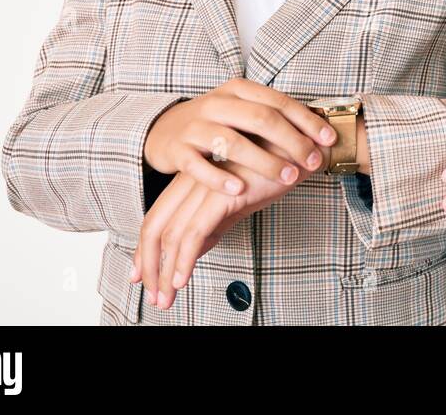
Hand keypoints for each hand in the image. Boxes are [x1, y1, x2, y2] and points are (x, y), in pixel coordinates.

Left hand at [130, 135, 309, 309]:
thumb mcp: (237, 201)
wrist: (304, 149)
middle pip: (154, 226)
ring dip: (164, 271)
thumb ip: (213, 223)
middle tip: (152, 295)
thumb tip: (194, 251)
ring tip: (165, 297)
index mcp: (193, 179)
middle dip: (149, 265)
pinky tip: (182, 279)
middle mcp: (193, 180)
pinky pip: (195, 232)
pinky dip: (184, 259)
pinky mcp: (222, 194)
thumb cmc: (274, 171)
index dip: (144, 249)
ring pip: (171, 234)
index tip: (141, 276)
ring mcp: (205, 186)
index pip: (157, 217)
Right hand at [143, 78, 336, 195]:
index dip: (306, 120)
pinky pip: (198, 165)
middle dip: (292, 141)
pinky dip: (220, 178)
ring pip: (232, 142)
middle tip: (313, 161)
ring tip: (287, 177)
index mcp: (238, 90)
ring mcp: (195, 126)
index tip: (329, 139)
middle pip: (260, 119)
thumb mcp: (243, 110)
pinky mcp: (177, 150)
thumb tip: (320, 132)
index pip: (278, 102)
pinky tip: (240, 189)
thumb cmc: (217, 122)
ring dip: (264, 161)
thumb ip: (274, 116)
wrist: (164, 129)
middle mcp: (217, 103)